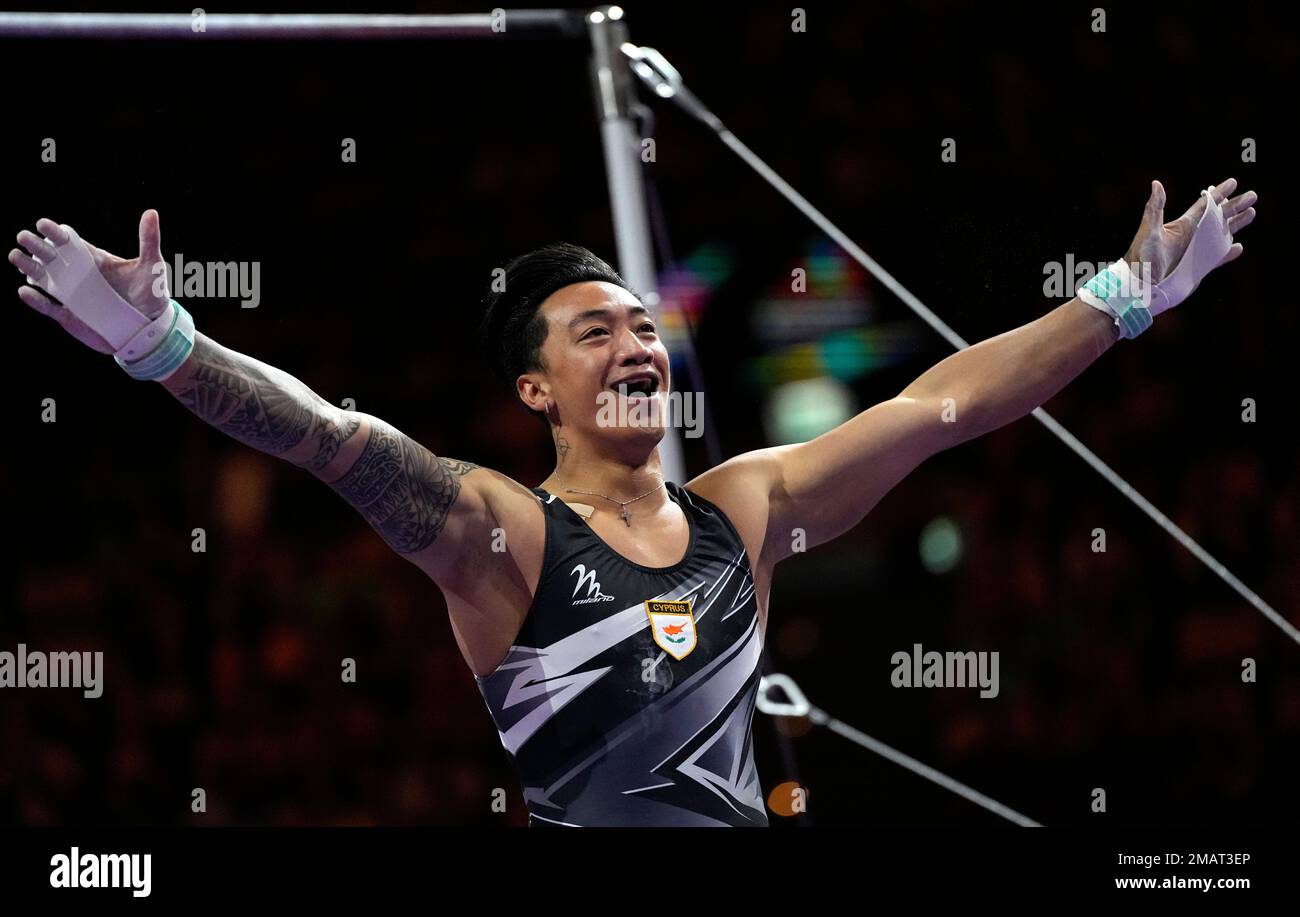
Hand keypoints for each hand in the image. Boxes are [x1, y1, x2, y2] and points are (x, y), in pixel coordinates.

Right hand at [9, 209, 170, 353]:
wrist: (150, 331)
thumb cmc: (152, 295)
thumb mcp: (152, 266)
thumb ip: (148, 240)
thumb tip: (151, 212)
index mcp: (94, 259)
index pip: (69, 242)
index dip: (55, 233)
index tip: (43, 225)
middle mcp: (79, 275)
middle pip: (51, 257)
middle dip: (36, 247)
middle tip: (24, 238)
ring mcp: (72, 296)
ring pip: (43, 279)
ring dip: (28, 268)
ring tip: (15, 256)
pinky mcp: (69, 316)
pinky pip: (47, 308)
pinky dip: (35, 301)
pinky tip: (25, 291)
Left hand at [1123, 178, 1255, 284]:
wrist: (1141, 285)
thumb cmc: (1141, 257)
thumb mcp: (1149, 230)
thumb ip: (1155, 208)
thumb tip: (1156, 183)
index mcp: (1183, 225)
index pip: (1205, 205)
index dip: (1219, 193)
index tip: (1233, 182)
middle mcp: (1192, 236)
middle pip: (1218, 217)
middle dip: (1235, 206)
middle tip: (1252, 195)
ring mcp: (1196, 251)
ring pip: (1222, 234)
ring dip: (1237, 224)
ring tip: (1251, 213)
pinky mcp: (1199, 268)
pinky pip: (1217, 258)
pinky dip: (1228, 253)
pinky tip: (1239, 247)